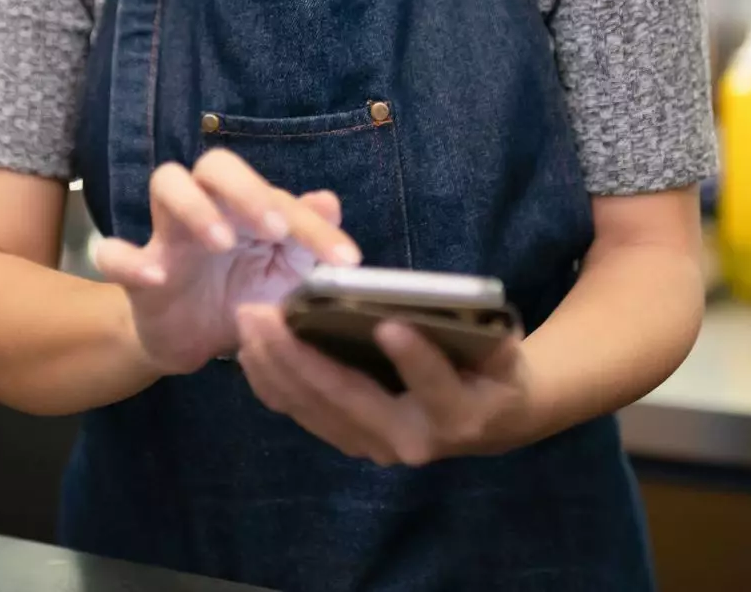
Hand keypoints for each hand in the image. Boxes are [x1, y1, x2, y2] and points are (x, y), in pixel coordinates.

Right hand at [92, 149, 361, 375]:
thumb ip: (307, 246)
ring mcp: (168, 237)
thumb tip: (329, 201)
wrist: (197, 344)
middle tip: (276, 231)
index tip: (345, 260)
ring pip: (167, 182)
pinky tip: (156, 277)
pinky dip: (129, 260)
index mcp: (248, 210)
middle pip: (215, 165)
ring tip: (222, 242)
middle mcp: (209, 209)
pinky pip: (114, 253)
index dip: (314, 226)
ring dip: (195, 206)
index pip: (278, 196)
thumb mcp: (285, 280)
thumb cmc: (246, 297)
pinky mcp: (137, 274)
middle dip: (246, 189)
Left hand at [234, 305, 534, 466]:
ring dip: (275, 366)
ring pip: (316, 409)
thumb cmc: (496, 370)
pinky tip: (249, 351)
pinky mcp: (353, 442)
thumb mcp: (503, 347)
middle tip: (264, 312)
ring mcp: (376, 446)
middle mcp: (410, 441)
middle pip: (348, 399)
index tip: (388, 324)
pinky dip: (274, 384)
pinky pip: (306, 414)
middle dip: (299, 355)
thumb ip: (483, 331)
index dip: (413, 358)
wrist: (495, 421)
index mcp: (457, 413)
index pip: (433, 386)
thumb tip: (446, 304)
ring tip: (247, 323)